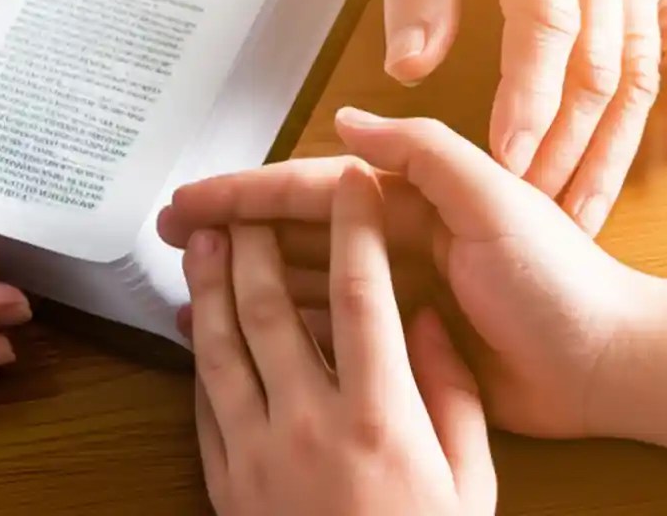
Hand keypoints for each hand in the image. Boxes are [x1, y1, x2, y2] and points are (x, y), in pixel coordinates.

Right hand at [162, 109, 654, 438]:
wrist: (605, 365)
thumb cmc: (562, 282)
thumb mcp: (496, 200)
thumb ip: (425, 152)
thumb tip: (350, 121)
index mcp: (414, 198)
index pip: (312, 186)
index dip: (247, 190)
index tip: (194, 195)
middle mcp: (396, 239)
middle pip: (293, 228)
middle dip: (230, 227)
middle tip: (172, 232)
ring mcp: (395, 290)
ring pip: (300, 276)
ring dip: (246, 274)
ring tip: (191, 281)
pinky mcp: (399, 340)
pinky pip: (325, 326)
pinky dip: (282, 325)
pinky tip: (244, 330)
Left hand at [183, 166, 494, 515]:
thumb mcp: (471, 480)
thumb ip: (454, 394)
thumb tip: (429, 319)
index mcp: (381, 418)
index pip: (362, 296)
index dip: (353, 229)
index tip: (351, 184)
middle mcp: (310, 425)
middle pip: (271, 307)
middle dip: (257, 240)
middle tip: (247, 198)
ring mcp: (257, 453)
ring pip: (220, 345)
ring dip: (210, 285)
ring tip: (206, 240)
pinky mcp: (226, 482)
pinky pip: (203, 401)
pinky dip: (197, 353)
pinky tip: (195, 321)